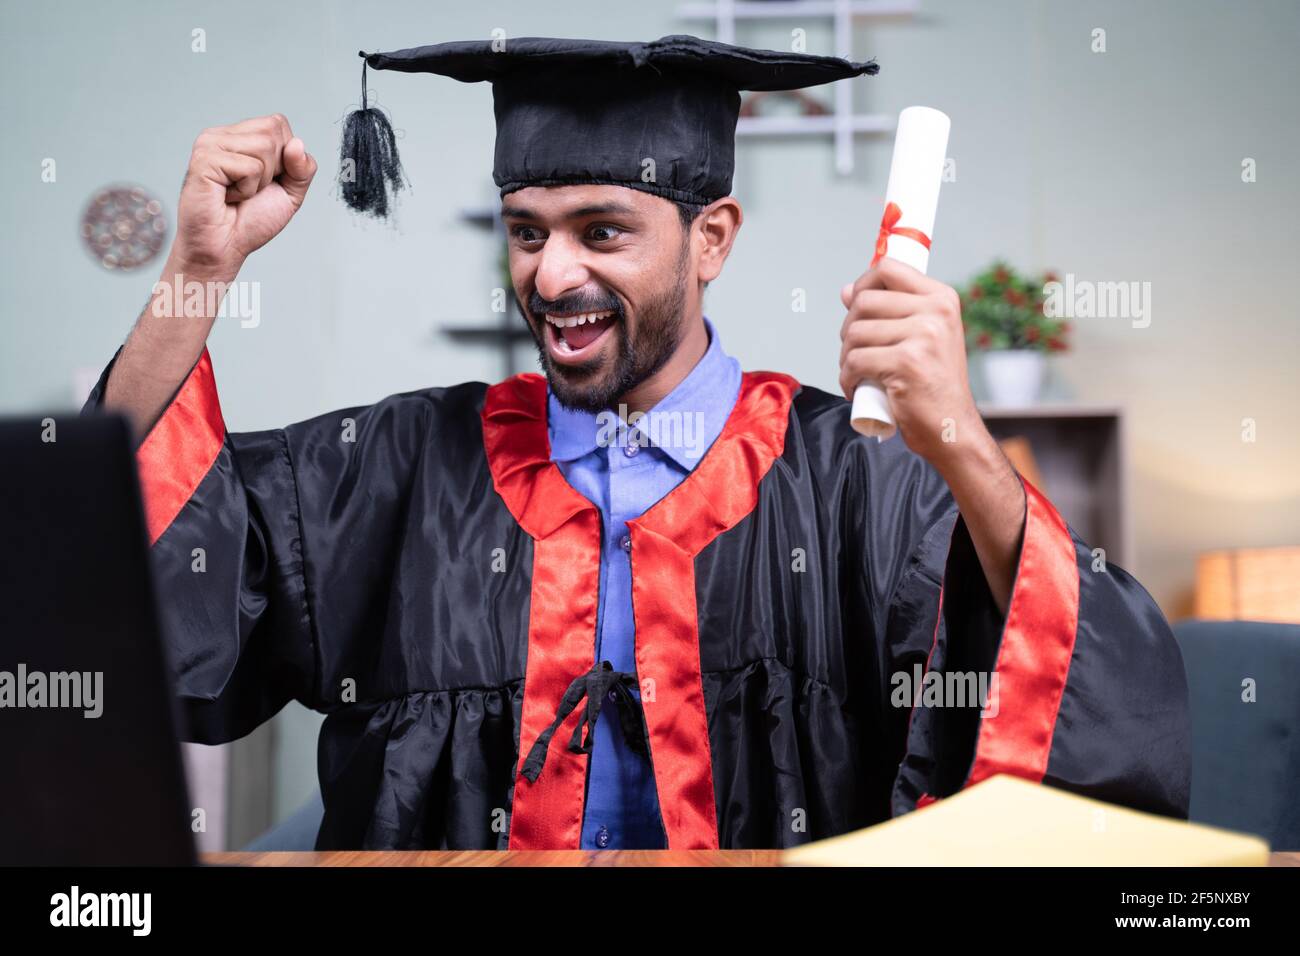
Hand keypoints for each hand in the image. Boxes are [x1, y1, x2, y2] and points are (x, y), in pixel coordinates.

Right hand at [170, 114, 316, 279]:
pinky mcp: (204, 159)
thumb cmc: (251, 221)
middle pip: (273, 131)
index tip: (264, 182)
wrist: (224, 248)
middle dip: (274, 170)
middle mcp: (222, 134)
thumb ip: (303, 168)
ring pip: (264, 147)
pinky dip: (247, 189)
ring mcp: (210, 144)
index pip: (279, 123)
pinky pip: (250, 167)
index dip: (284, 158)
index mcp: (238, 136)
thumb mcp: (290, 193)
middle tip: (250, 189)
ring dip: (259, 181)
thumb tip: (296, 143)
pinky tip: (227, 197)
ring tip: (238, 193)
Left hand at [838, 257, 986, 468]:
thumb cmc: (933, 384)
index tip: (857, 308)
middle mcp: (936, 311)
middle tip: (856, 352)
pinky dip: (846, 377)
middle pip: (864, 301)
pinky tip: (856, 387)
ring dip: (846, 356)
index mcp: (942, 298)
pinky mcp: (907, 362)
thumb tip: (847, 290)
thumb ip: (889, 311)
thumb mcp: (920, 338)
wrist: (951, 427)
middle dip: (848, 329)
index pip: (887, 267)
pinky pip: (854, 360)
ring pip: (855, 333)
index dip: (863, 284)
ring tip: (858, 373)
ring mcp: (923, 335)